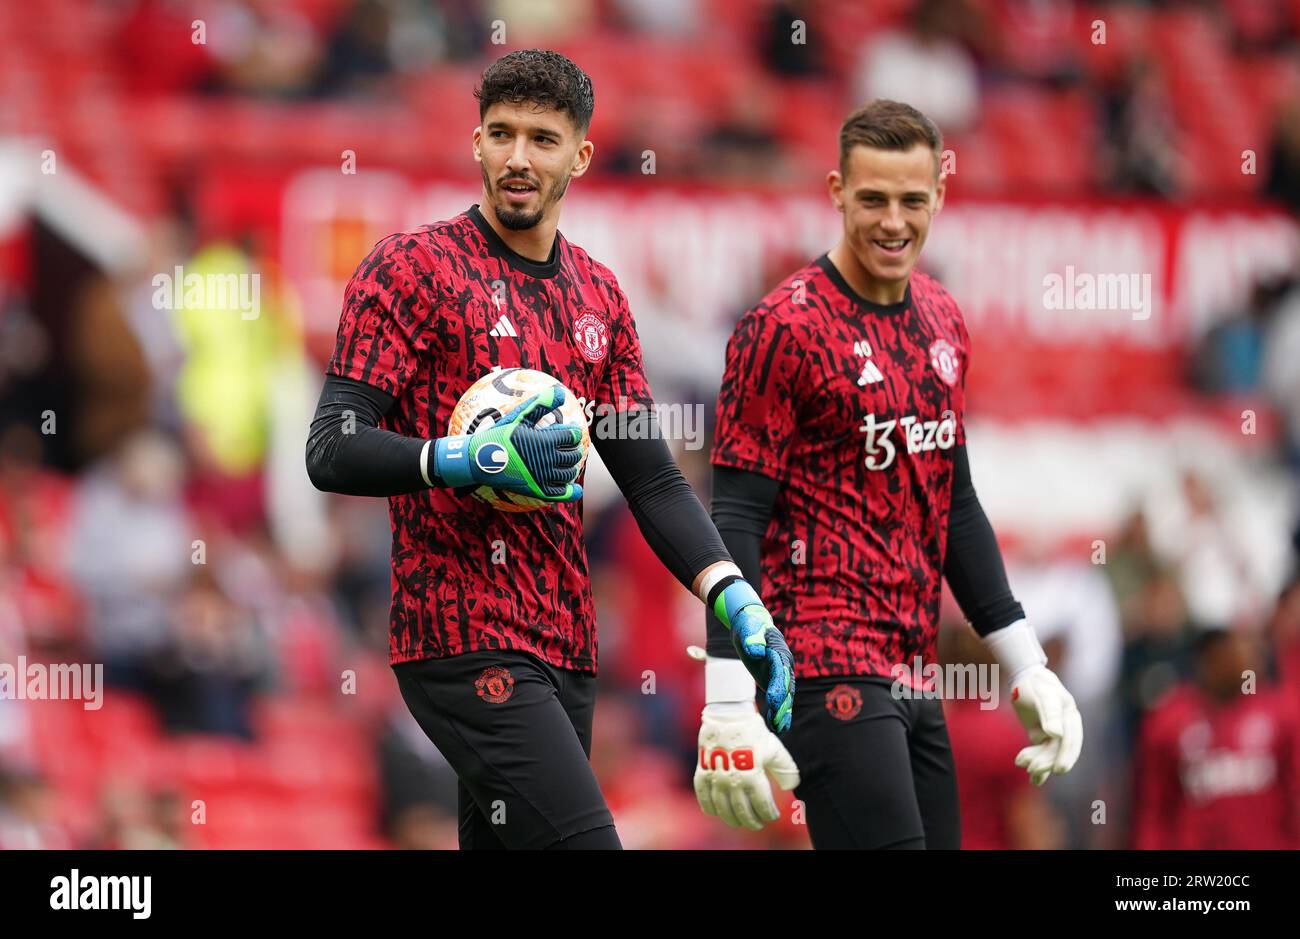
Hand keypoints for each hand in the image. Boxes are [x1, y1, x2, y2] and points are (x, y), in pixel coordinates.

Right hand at [434, 386, 583, 501]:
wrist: (480, 459)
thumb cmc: (500, 435)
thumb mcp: (520, 416)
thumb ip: (542, 403)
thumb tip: (560, 392)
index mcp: (546, 441)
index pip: (573, 436)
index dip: (574, 432)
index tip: (570, 431)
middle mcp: (547, 460)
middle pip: (574, 455)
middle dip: (574, 449)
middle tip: (569, 446)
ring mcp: (543, 477)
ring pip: (569, 473)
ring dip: (572, 466)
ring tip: (567, 461)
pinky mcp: (537, 490)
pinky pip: (560, 493)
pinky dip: (571, 492)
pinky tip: (575, 488)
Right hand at [694, 703, 800, 830]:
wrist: (728, 715)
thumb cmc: (754, 732)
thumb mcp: (775, 749)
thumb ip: (785, 769)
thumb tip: (791, 787)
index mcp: (753, 775)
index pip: (762, 804)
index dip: (768, 814)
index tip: (772, 816)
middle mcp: (733, 780)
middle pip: (742, 811)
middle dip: (752, 821)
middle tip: (757, 824)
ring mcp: (716, 777)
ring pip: (723, 808)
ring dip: (732, 819)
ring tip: (738, 822)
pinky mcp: (702, 772)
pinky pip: (703, 796)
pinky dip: (708, 807)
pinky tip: (715, 813)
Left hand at [712, 580, 793, 732]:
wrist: (750, 624)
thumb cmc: (748, 625)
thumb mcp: (748, 629)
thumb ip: (753, 640)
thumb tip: (756, 651)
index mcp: (779, 652)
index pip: (780, 672)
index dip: (777, 687)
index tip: (773, 701)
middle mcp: (784, 665)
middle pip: (785, 687)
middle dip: (782, 705)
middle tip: (778, 722)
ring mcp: (781, 674)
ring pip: (785, 696)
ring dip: (783, 713)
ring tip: (781, 729)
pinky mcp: (775, 680)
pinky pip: (779, 698)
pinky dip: (780, 712)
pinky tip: (780, 727)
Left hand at [1007, 665, 1082, 785]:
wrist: (1025, 679)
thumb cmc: (1035, 685)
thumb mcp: (1042, 696)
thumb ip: (1050, 714)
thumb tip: (1057, 735)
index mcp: (1070, 716)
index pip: (1071, 740)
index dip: (1066, 755)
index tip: (1059, 769)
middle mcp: (1066, 726)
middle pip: (1059, 749)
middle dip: (1047, 761)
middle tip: (1032, 769)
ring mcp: (1055, 733)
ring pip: (1049, 753)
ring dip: (1038, 762)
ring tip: (1021, 763)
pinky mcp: (1043, 736)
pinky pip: (1042, 753)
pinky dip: (1038, 765)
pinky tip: (1034, 780)